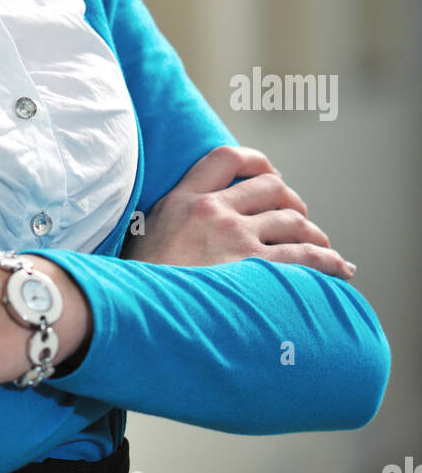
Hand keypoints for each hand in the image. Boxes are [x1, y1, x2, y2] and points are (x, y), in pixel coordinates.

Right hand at [121, 144, 355, 279]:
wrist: (134, 314)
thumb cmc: (138, 286)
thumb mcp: (142, 238)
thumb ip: (171, 223)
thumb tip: (186, 230)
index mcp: (182, 199)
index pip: (225, 158)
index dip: (256, 161)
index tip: (270, 173)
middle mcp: (212, 210)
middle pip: (269, 187)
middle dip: (291, 199)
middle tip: (299, 217)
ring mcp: (235, 238)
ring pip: (291, 221)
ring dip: (312, 232)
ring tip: (320, 246)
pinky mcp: (254, 269)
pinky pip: (305, 258)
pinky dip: (328, 261)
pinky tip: (339, 269)